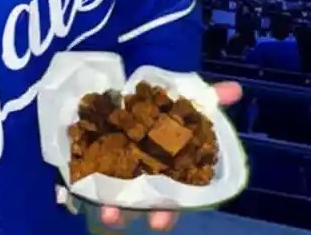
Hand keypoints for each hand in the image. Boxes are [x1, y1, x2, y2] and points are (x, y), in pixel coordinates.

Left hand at [95, 81, 242, 230]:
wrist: (124, 98)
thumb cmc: (161, 110)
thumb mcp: (183, 103)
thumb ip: (206, 100)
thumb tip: (235, 89)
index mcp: (166, 173)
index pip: (169, 201)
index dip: (166, 213)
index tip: (160, 224)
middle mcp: (139, 181)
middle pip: (136, 205)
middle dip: (129, 214)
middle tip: (117, 218)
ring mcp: (112, 176)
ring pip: (108, 198)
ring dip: (104, 207)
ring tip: (102, 211)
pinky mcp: (87, 165)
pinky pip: (82, 178)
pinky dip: (80, 181)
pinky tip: (76, 182)